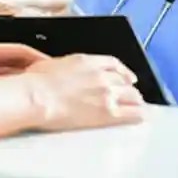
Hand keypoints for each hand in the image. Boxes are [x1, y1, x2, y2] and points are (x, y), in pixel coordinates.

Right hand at [23, 54, 143, 130]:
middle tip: (130, 94)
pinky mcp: (108, 113)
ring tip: (137, 107)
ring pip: (133, 96)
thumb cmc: (35, 83)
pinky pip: (134, 114)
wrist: (37, 96)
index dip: (123, 71)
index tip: (126, 76)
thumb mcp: (48, 64)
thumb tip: (59, 71)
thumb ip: (63, 67)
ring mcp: (106, 93)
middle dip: (128, 88)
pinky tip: (141, 117)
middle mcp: (101, 75)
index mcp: (87, 61)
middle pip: (125, 81)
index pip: (113, 63)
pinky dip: (139, 114)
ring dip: (135, 101)